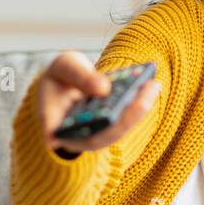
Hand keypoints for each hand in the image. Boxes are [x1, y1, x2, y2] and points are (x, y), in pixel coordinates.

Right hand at [36, 51, 162, 156]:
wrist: (70, 84)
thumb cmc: (62, 76)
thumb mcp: (65, 67)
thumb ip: (79, 75)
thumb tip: (104, 89)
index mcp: (51, 121)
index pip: (51, 131)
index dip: (53, 134)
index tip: (51, 138)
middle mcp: (73, 136)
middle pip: (97, 135)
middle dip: (123, 117)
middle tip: (143, 97)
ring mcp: (92, 137)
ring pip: (116, 131)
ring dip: (137, 110)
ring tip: (153, 85)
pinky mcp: (109, 131)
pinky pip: (125, 122)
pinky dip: (139, 105)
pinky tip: (151, 86)